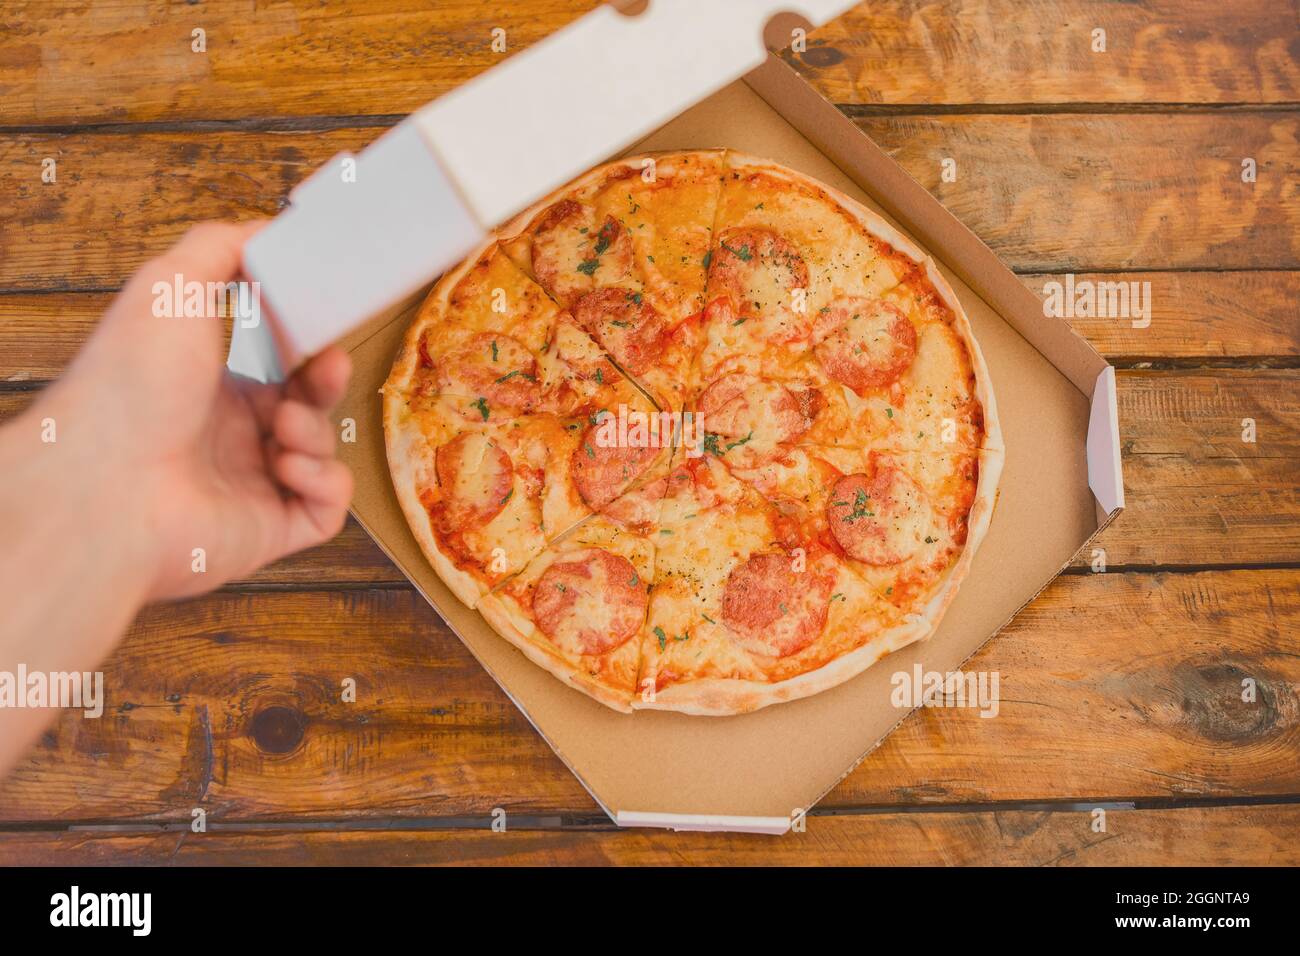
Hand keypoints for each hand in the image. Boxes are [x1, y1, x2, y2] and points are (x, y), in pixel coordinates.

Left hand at [32, 221, 354, 599]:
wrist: (105, 485)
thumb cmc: (126, 389)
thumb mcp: (170, 286)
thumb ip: (222, 245)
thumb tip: (270, 228)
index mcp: (205, 390)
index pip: (275, 369)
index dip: (305, 348)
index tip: (321, 329)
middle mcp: (227, 441)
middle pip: (307, 407)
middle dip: (326, 383)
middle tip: (326, 366)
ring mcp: (251, 488)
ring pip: (321, 452)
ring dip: (314, 430)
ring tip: (281, 429)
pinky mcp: (271, 531)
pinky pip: (327, 507)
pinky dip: (324, 480)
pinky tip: (287, 466)